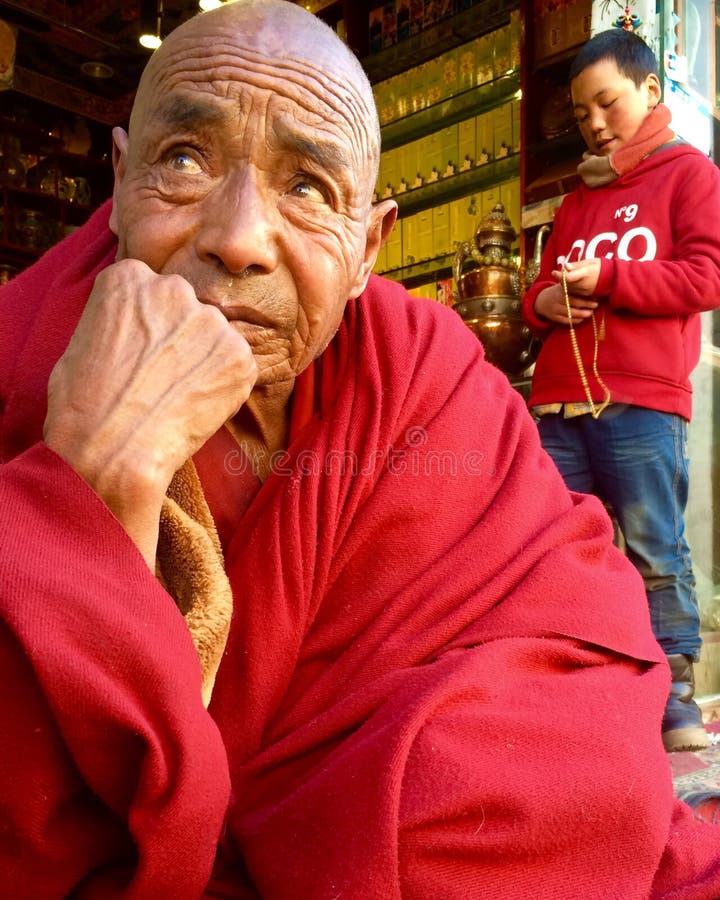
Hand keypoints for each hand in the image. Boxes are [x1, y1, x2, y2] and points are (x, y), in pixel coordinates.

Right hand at [44, 259, 257, 565]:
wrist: (111, 448)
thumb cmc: (84, 406)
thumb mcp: (85, 341)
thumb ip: (121, 319)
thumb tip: (142, 327)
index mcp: (128, 277)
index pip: (152, 291)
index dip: (150, 329)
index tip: (142, 353)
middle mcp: (172, 287)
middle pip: (188, 309)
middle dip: (182, 339)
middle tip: (163, 379)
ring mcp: (209, 318)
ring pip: (215, 338)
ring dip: (205, 363)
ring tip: (176, 398)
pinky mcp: (238, 352)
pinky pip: (238, 366)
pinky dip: (225, 387)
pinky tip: (196, 408)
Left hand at [551, 258, 600, 296]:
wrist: (612, 279)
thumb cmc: (599, 267)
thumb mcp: (589, 262)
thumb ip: (576, 265)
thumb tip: (565, 266)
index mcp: (586, 274)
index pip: (569, 277)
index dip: (560, 275)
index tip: (553, 272)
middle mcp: (584, 285)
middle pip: (566, 284)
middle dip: (560, 278)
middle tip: (559, 273)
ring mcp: (584, 292)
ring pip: (568, 289)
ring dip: (564, 283)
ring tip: (568, 276)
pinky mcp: (584, 296)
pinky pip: (573, 292)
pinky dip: (569, 288)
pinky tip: (572, 283)